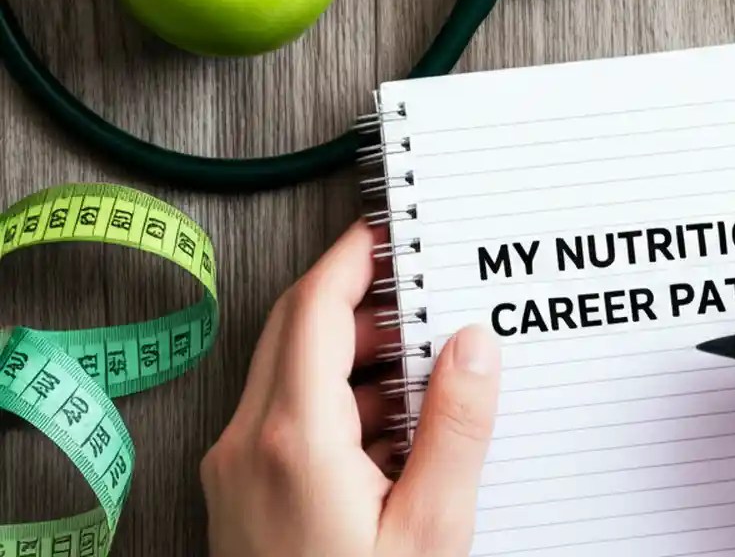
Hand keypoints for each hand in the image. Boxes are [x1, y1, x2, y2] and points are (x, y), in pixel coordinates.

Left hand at [200, 221, 502, 556]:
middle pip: (296, 332)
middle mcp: (247, 445)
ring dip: (353, 355)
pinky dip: (339, 400)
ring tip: (424, 368)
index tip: (385, 230)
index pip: (313, 309)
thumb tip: (475, 347)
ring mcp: (236, 471)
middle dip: (360, 301)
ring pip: (290, 374)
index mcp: (293, 440)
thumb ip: (457, 429)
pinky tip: (396, 428)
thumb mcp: (431, 530)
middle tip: (421, 291)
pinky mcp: (242, 494)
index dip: (350, 257)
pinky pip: (287, 417)